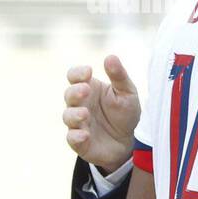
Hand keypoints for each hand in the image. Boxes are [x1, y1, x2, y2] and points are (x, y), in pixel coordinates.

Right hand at [63, 55, 140, 171]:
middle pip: (69, 94)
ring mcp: (78, 123)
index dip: (77, 73)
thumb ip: (119, 76)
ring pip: (68, 116)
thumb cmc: (125, 113)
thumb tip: (110, 56)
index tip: (88, 72)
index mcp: (89, 88)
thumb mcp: (128, 93)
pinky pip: (72, 138)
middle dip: (75, 92)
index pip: (74, 76)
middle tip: (86, 90)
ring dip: (75, 114)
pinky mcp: (80, 141)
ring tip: (85, 114)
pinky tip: (85, 134)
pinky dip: (76, 136)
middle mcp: (79, 104)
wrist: (129, 141)